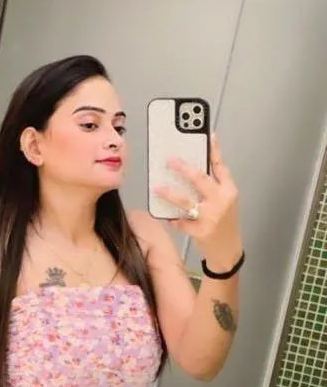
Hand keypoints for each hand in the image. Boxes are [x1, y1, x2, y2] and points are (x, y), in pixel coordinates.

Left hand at [154, 134, 242, 269]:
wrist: (228, 251)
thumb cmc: (225, 222)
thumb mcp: (225, 201)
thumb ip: (214, 184)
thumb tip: (192, 166)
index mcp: (229, 190)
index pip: (220, 166)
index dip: (214, 149)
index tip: (208, 135)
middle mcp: (222, 201)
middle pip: (201, 179)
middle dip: (183, 168)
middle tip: (169, 160)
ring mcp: (211, 217)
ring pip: (186, 201)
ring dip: (170, 194)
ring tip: (157, 187)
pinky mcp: (200, 231)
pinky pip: (180, 221)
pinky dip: (172, 218)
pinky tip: (166, 216)